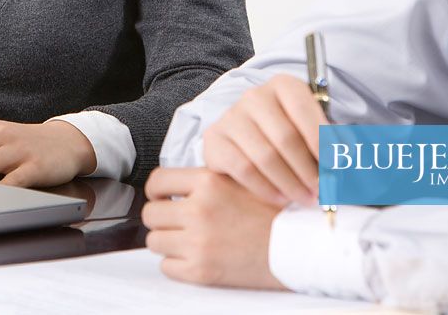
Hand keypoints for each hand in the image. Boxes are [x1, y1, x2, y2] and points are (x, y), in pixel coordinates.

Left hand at [143, 167, 284, 288]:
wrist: (295, 248)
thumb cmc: (272, 214)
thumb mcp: (243, 179)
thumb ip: (209, 177)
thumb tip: (178, 182)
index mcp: (209, 182)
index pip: (157, 181)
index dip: (156, 190)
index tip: (161, 197)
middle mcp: (200, 210)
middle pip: (151, 213)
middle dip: (162, 218)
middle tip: (176, 221)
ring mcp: (198, 242)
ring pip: (154, 241)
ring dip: (167, 241)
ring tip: (187, 240)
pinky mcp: (201, 270)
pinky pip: (166, 266)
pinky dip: (177, 264)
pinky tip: (195, 257)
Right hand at [203, 73, 326, 206]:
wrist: (246, 139)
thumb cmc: (288, 135)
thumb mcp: (313, 131)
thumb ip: (335, 144)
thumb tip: (356, 161)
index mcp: (283, 86)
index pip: (304, 111)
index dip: (322, 142)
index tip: (335, 168)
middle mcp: (255, 96)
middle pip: (285, 137)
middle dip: (308, 170)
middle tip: (322, 192)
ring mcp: (232, 117)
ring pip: (265, 156)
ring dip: (290, 183)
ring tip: (305, 199)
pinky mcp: (215, 139)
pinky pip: (242, 168)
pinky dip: (265, 188)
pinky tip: (280, 199)